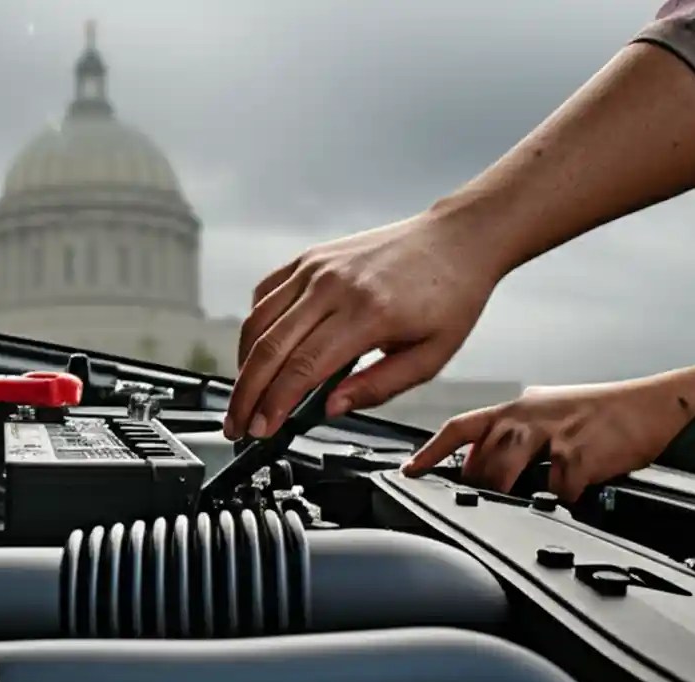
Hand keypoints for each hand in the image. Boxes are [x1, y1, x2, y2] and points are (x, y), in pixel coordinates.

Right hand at [224, 211, 500, 439]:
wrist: (456, 240)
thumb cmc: (450, 296)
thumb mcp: (431, 356)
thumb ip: (379, 386)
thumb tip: (330, 407)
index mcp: (368, 313)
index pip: (303, 367)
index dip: (274, 404)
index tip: (261, 429)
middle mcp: (334, 286)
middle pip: (269, 348)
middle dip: (245, 394)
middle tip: (237, 424)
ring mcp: (316, 268)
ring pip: (258, 322)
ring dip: (242, 365)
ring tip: (242, 395)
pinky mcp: (309, 258)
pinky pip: (265, 295)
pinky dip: (253, 328)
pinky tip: (257, 352)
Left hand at [402, 370, 694, 501]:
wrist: (652, 404)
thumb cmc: (599, 411)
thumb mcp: (546, 410)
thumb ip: (513, 432)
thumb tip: (482, 459)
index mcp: (514, 408)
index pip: (459, 427)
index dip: (428, 450)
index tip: (407, 471)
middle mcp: (526, 418)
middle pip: (479, 460)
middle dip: (474, 487)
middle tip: (476, 504)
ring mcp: (552, 436)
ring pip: (505, 473)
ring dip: (503, 495)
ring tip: (508, 508)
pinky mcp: (580, 455)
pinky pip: (555, 491)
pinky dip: (555, 503)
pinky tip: (563, 502)